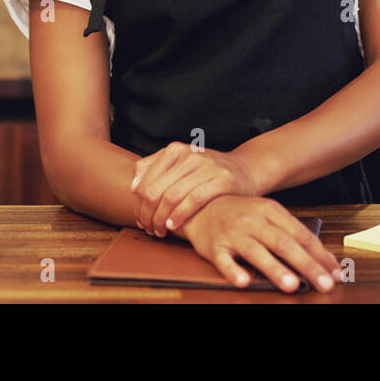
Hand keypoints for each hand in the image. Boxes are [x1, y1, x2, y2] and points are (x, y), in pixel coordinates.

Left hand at [131, 142, 258, 236]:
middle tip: (148, 228)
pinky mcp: (222, 179)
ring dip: (161, 219)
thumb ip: (155, 169)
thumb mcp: (181, 164)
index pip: (145, 180)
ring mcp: (207, 166)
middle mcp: (189, 155)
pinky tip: (173, 225)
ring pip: (172, 196)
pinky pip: (194, 199)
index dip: (138, 204)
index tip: (140, 219)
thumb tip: (133, 187)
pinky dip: (180, 215)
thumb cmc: (207, 172)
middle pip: (155, 190)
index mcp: (175, 150)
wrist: (246, 170)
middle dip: (147, 214)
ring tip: (159, 231)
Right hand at [175, 195, 342, 293]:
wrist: (201, 203)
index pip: (301, 234)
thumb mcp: (267, 214)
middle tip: (324, 284)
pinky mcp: (214, 246)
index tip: (336, 273)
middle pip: (284, 244)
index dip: (320, 255)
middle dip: (307, 265)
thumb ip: (290, 234)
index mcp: (271, 211)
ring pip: (256, 252)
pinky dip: (233, 271)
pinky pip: (224, 260)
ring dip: (275, 269)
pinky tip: (244, 281)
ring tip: (292, 285)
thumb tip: (321, 260)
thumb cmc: (240, 213)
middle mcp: (253, 220)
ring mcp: (233, 233)